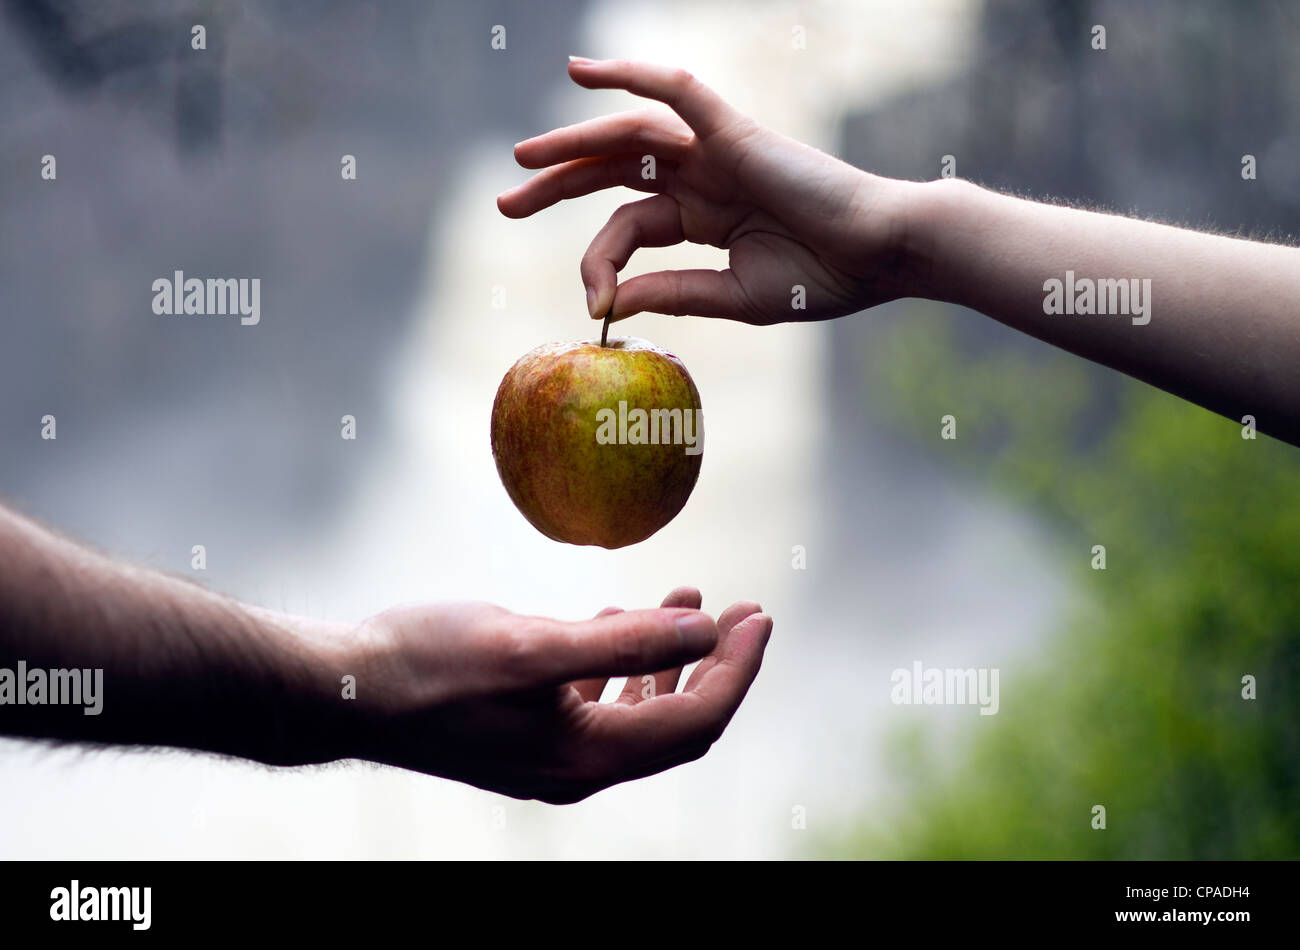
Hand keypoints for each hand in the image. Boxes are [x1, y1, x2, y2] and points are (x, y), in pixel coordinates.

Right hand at [335, 587, 771, 803]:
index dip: (737, 669)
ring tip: (689, 596)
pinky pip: (599, 706)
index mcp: (587, 756)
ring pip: (639, 713)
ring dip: (672, 658)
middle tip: (744, 610)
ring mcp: (550, 755)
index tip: (761, 615)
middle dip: (716, 664)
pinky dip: (623, 665)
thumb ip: (626, 644)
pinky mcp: (525, 734)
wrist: (343, 690)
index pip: (695, 721)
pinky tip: (618, 620)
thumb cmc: (430, 664)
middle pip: (677, 724)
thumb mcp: (534, 645)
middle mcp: (577, 768)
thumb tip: (706, 628)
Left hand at [497, 58, 922, 324]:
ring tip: (522, 159)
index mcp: (704, 220)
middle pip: (612, 174)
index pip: (629, 229)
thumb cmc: (822, 280)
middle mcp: (703, 180)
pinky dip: (630, 76)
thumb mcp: (734, 297)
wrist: (882, 255)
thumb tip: (607, 303)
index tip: (590, 302)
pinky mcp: (735, 130)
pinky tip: (581, 72)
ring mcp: (717, 151)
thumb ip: (672, 293)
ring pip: (629, 137)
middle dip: (555, 186)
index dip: (599, 262)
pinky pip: (675, 91)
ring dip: (572, 141)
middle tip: (504, 202)